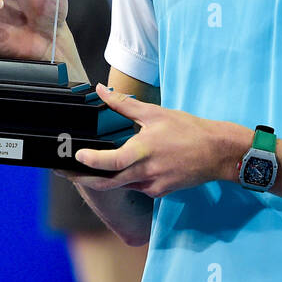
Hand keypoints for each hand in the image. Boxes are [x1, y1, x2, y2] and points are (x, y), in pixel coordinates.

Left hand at [57, 85, 237, 198]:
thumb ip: (124, 104)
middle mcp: (145, 173)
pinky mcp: (160, 191)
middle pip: (106, 183)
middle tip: (64, 172)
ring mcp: (152, 186)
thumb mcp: (155, 113)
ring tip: (82, 171)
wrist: (217, 153)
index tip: (74, 157)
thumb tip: (102, 91)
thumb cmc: (189, 131)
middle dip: (82, 179)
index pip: (110, 162)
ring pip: (120, 187)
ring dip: (101, 180)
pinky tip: (117, 171)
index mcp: (142, 152)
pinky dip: (122, 180)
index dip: (90, 162)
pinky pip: (135, 188)